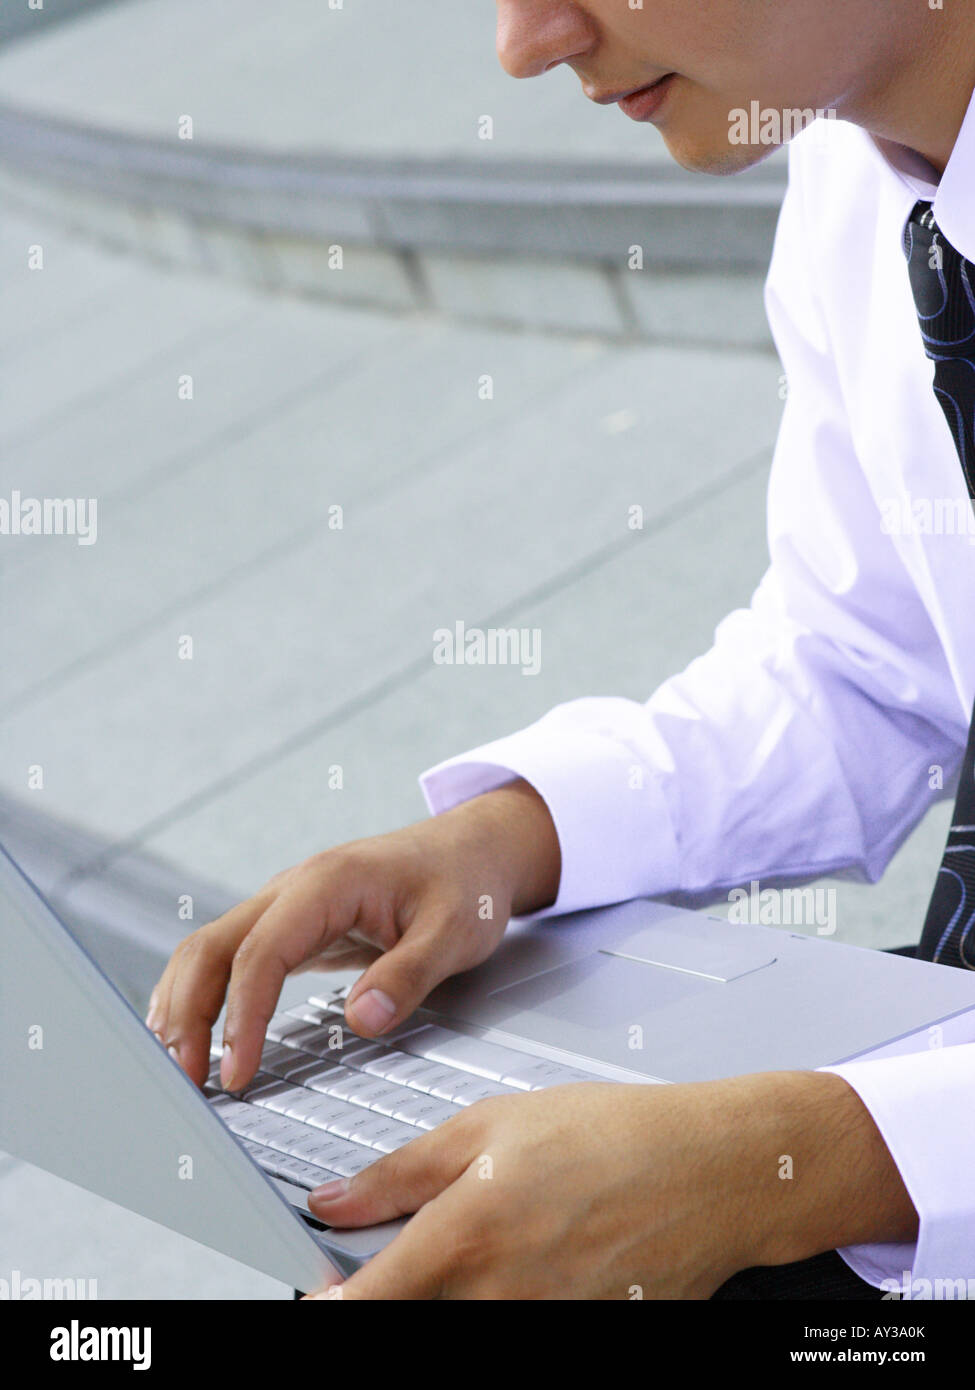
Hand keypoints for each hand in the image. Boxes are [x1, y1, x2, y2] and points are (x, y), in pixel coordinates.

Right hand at [145, 779, 559, 1089]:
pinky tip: (195, 1034)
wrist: (472, 849)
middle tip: (185, 1082)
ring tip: (179, 1068)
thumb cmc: (465, 884)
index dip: (242, 1016)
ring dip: (184, 1006)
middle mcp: (294, 889)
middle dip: (187, 1014)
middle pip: (212, 947)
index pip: (261, 953)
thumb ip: (408, 975)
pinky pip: (232, 958)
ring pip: (210, 950)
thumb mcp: (455, 932)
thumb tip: (360, 1019)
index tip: (237, 1072)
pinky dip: (204, 996)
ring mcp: (287, 906)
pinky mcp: (292, 927)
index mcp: (328, 884)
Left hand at [303, 1071, 918, 1299]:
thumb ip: (401, 1172)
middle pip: (411, 1321)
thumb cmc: (611, 1134)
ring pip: (461, 1327)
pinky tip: (530, 1265)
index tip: (316, 1295)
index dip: (330, 1303)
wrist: (710, 1169)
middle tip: (409, 1261)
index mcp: (466, 1234)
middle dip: (395, 1296)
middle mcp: (498, 1295)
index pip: (366, 1300)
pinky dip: (504, 1303)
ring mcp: (541, 1325)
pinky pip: (520, 1327)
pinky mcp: (580, 1336)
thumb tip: (332, 1201)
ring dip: (451, 1299)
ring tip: (486, 1250)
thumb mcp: (490, 1124)